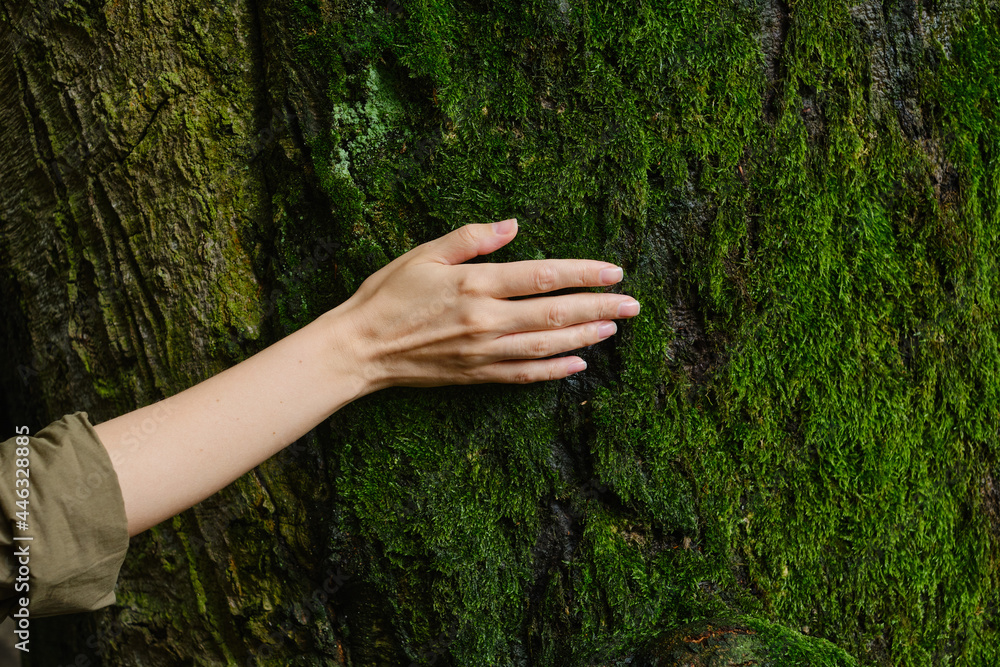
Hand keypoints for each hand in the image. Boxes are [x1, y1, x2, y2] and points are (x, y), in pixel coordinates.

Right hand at [336, 218, 640, 389]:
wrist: (360, 348)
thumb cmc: (388, 294)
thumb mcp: (425, 254)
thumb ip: (472, 239)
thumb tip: (514, 225)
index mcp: (477, 285)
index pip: (545, 276)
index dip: (584, 273)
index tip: (614, 271)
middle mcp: (487, 320)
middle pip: (557, 312)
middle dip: (600, 307)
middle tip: (633, 304)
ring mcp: (484, 352)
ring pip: (548, 344)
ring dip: (586, 336)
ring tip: (614, 328)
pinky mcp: (477, 375)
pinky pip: (525, 375)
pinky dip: (555, 371)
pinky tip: (578, 365)